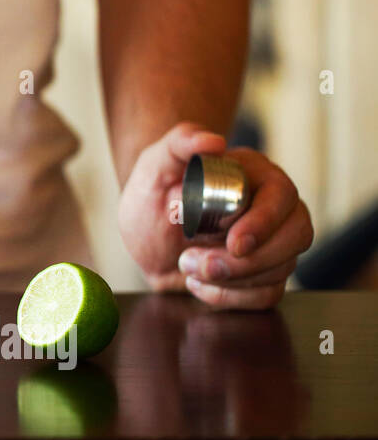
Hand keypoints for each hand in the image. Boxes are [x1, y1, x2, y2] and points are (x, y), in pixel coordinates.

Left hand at [118, 122, 313, 309]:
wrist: (144, 234)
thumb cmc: (153, 193)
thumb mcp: (154, 164)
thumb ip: (179, 142)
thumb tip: (213, 141)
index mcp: (256, 175)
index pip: (282, 198)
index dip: (264, 223)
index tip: (234, 244)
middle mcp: (273, 208)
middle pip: (296, 237)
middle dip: (250, 261)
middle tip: (201, 264)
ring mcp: (273, 243)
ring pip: (283, 269)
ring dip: (232, 280)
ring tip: (186, 266)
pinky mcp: (263, 275)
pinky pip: (266, 296)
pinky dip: (230, 298)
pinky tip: (197, 284)